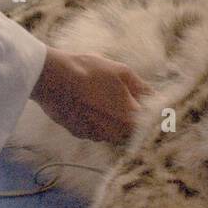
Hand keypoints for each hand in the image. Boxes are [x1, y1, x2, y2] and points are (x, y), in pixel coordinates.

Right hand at [32, 48, 150, 143]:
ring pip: (112, 132)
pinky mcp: (78, 133)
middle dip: (132, 119)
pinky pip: (94, 130)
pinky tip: (89, 104)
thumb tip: (155, 96)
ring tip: (105, 99)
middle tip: (128, 101)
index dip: (151, 117)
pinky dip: (96, 121)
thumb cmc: (89, 72)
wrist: (53, 78)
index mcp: (129, 120)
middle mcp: (113, 134)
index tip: (151, 110)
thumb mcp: (122, 72)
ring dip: (113, 121)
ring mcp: (94, 135)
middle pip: (130, 132)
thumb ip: (142, 87)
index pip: (149, 126)